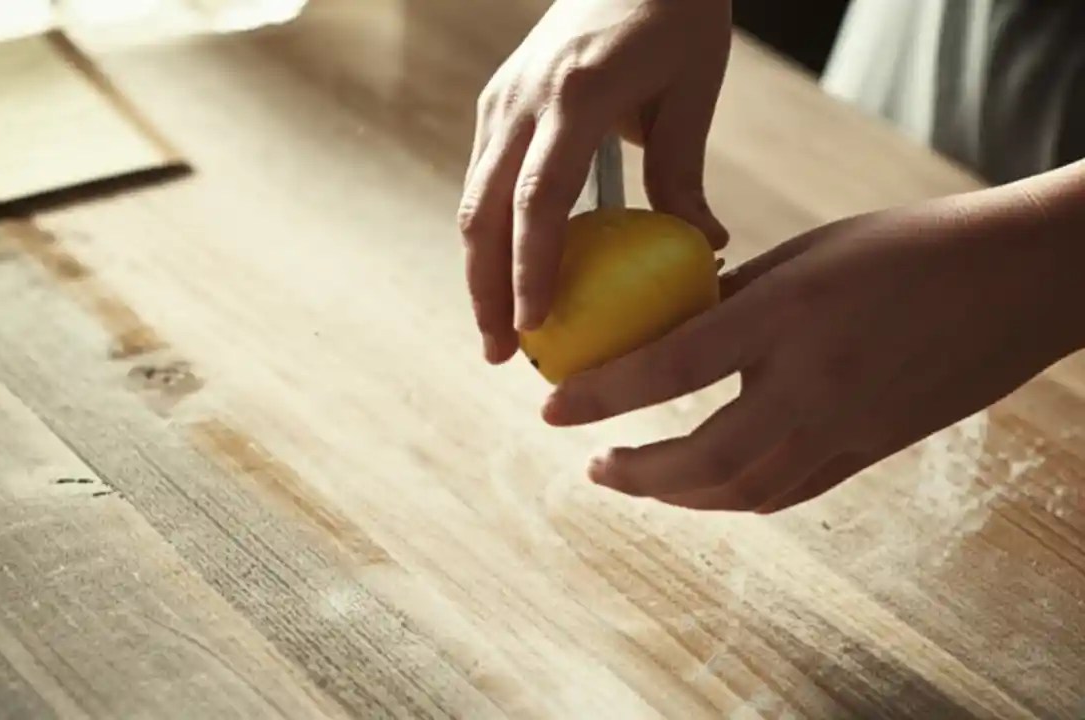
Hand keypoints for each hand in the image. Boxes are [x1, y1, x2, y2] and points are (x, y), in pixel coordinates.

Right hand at [458, 0, 731, 362]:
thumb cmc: (675, 16)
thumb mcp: (692, 90)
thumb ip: (683, 173)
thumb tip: (702, 251)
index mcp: (575, 96)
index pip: (539, 200)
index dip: (529, 269)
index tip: (534, 326)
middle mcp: (522, 100)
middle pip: (483, 212)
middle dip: (483, 290)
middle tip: (502, 353)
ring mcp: (500, 100)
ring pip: (473, 202)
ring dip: (480, 270)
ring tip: (499, 328)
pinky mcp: (495, 103)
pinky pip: (484, 182)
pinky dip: (491, 235)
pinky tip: (509, 274)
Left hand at [541, 176, 1084, 512]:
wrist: (1016, 282)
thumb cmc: (907, 248)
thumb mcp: (806, 253)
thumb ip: (732, 297)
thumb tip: (666, 328)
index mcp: (786, 316)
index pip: (670, 367)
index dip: (601, 394)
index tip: (550, 410)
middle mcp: (812, 383)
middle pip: (702, 460)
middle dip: (636, 473)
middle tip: (594, 467)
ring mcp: (847, 427)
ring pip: (743, 490)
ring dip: (679, 496)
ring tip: (638, 480)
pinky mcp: (873, 451)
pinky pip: (789, 492)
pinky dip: (735, 496)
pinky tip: (707, 486)